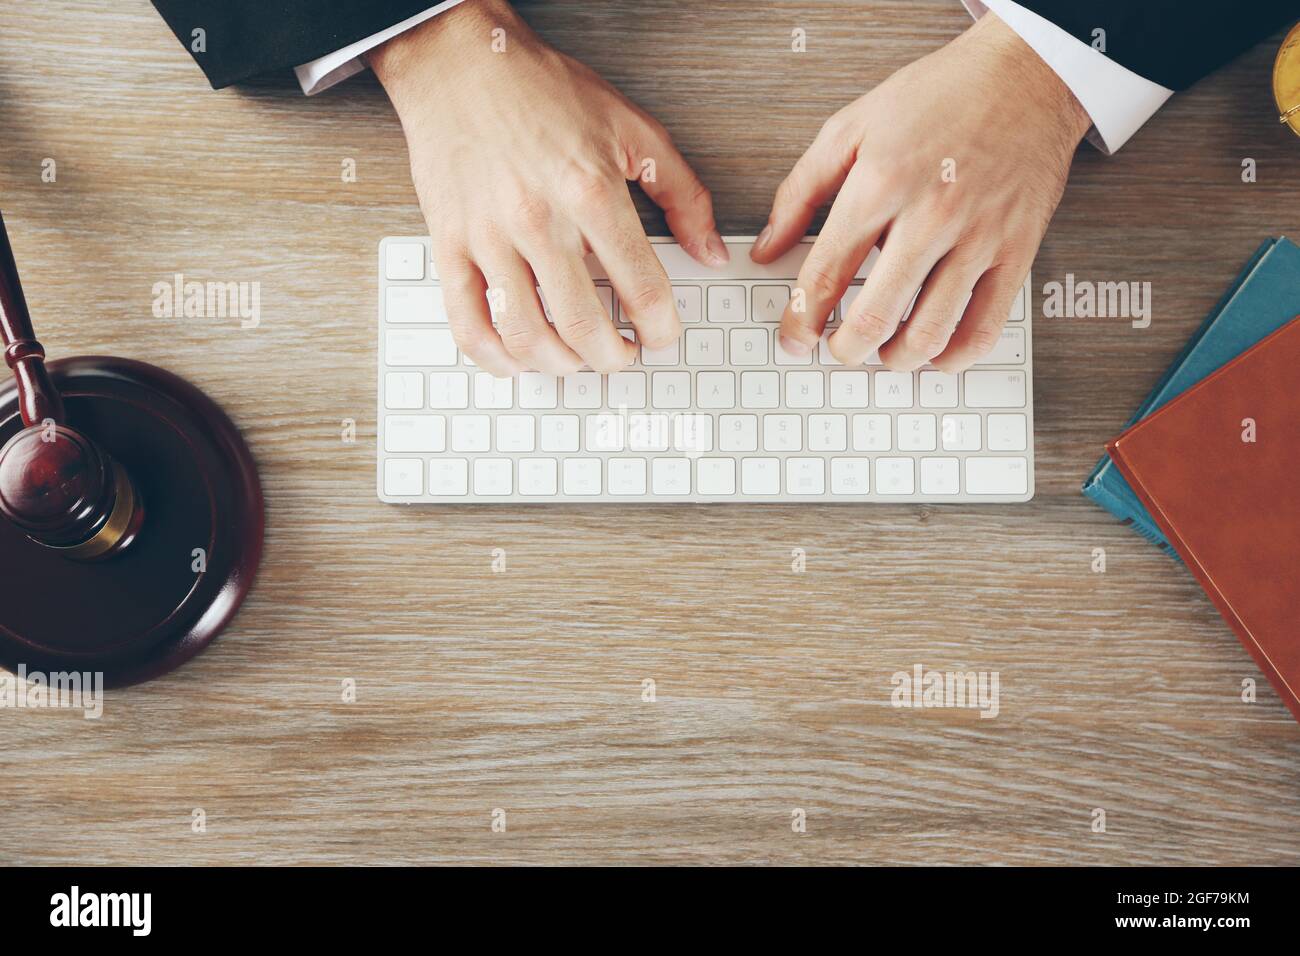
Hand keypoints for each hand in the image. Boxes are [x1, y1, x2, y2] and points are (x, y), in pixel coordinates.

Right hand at [368, 0, 725, 376]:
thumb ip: (683, 194)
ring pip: (524, 334)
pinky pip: (467, 322)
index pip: (641, 287)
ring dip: (559, 365)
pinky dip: (495, 357)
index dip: (661, 328)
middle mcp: (538, 219)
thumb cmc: (544, 91)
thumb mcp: (633, 129)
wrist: (462, 62)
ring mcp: (488, 236)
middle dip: (613, 358)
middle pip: (582, 325)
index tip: (662, 335)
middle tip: (623, 355)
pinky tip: (517, 360)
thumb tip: (710, 252)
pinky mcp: (449, 244)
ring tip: (577, 359)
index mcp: (591, 190)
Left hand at [751, 13, 1091, 371]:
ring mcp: (978, 238)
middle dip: (845, 349)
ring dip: (895, 360)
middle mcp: (930, 215)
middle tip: (836, 350)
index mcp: (880, 183)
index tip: (793, 338)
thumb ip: (800, 192)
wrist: (1024, 74)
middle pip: (876, 316)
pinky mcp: (1017, 251)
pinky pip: (985, 327)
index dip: (801, 319)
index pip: (827, 273)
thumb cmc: (938, 96)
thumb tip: (767, 248)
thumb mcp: (851, 127)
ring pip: (930, 333)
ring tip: (881, 353)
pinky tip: (934, 355)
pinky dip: (954, 357)